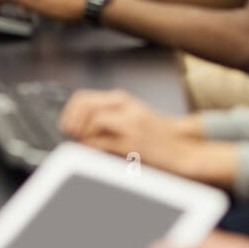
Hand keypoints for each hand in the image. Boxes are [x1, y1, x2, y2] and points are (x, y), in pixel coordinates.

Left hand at [60, 89, 193, 162]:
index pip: (85, 96)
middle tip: (70, 133)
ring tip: (81, 142)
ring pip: (93, 120)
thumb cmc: (157, 135)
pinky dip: (90, 146)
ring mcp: (130, 124)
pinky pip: (102, 141)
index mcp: (124, 100)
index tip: (66, 123)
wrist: (182, 147)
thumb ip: (109, 116)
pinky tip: (91, 150)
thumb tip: (79, 123)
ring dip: (81, 132)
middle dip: (72, 119)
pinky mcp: (132, 142)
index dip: (70, 110)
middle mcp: (126, 107)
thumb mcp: (132, 116)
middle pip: (86, 105)